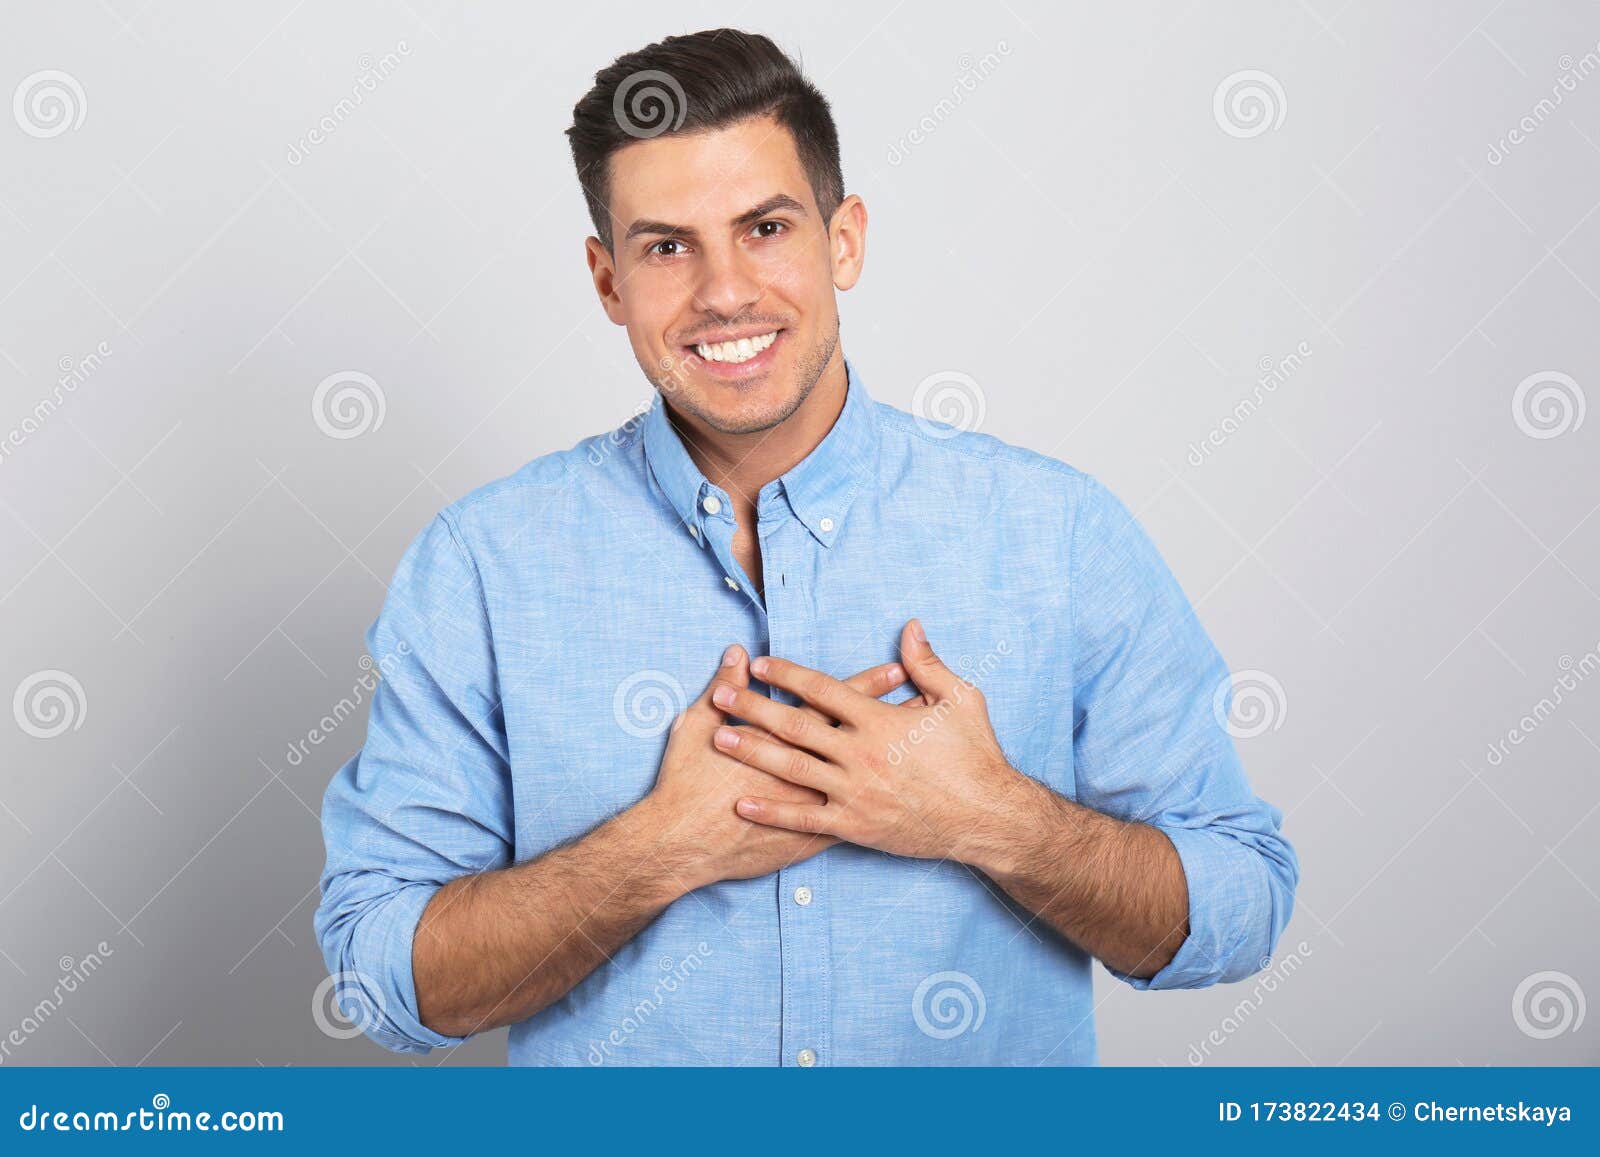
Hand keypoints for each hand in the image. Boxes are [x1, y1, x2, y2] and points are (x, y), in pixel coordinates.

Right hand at [637, 646, 914, 892]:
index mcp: (788, 736)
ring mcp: (815, 806)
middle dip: (895, 716)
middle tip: (925, 699)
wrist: (683, 844)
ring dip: (895, 761)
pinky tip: (901, 799)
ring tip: (924, 745)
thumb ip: (724, 687)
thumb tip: (738, 654)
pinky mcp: (813, 838)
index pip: (837, 701)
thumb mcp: (697, 724)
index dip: (867, 684)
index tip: (897, 669)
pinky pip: (854, 819)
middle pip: (863, 735)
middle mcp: (810, 769)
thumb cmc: (686, 783)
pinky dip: (879, 807)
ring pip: (868, 779)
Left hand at [709, 620, 1028, 866]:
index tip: (758, 663)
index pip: (822, 689)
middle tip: (720, 694)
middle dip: (753, 707)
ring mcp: (855, 792)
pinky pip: (804, 818)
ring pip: (791, 769)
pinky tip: (743, 804)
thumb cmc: (976, 757)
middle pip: (795, 725)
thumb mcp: (961, 699)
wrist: (988, 818)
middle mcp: (861, 754)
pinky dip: (771, 811)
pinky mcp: (855, 826)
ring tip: (719, 737)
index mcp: (881, 721)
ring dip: (752, 751)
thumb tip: (910, 626)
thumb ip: (928, 663)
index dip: (787, 673)